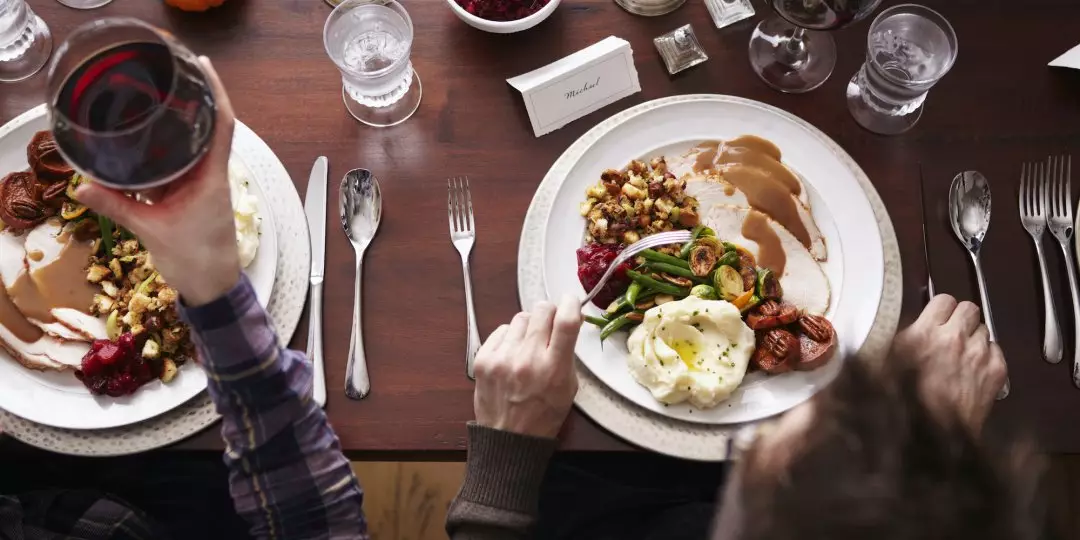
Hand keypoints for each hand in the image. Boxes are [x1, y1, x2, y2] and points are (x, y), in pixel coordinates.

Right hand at [75, 57, 238, 306]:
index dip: (215, 93)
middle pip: (206, 127)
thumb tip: (83, 186)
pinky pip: (180, 164)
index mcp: (212, 177)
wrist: (212, 286)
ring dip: (176, 125)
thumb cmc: (195, 259)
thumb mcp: (152, 230)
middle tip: (167, 76)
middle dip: (190, 101)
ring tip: (153, 100)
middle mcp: (211, 174)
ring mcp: (203, 183)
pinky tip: (145, 141)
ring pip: (192, 145)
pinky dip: (165, 151)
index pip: (222, 125)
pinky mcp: (192, 194)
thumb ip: (117, 206)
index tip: (203, 67)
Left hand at [473, 296, 582, 437]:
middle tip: (550, 324)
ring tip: (529, 346)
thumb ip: (568, 355)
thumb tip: (567, 322)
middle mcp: (528, 359)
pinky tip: (512, 354)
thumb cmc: (542, 416)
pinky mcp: (484, 359)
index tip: (571, 301)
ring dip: (529, 326)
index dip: (571, 304)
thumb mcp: (568, 389)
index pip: (566, 321)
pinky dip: (509, 337)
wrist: (507, 440)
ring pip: (521, 317)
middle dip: (550, 312)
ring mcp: (503, 358)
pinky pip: (501, 330)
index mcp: (554, 369)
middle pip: (542, 310)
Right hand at [893, 294, 1006, 432]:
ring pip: (984, 328)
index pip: (943, 300)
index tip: (937, 316)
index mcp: (924, 334)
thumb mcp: (885, 367)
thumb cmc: (911, 405)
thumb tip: (898, 329)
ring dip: (974, 337)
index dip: (940, 308)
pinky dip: (988, 355)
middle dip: (961, 318)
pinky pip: (997, 348)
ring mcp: (978, 353)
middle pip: (968, 308)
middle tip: (953, 331)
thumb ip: (896, 343)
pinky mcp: (996, 370)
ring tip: (962, 353)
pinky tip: (975, 367)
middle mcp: (954, 339)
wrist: (938, 434)